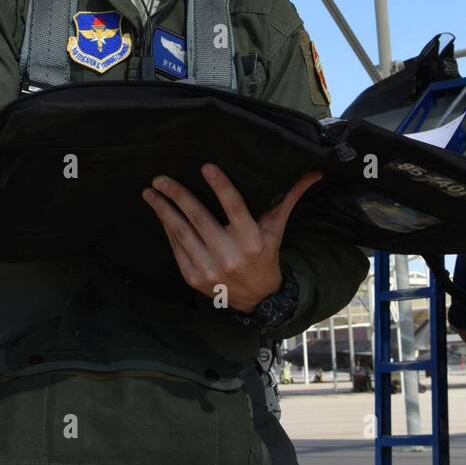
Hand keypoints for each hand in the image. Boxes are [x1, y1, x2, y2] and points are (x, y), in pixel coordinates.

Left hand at [142, 163, 321, 312]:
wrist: (256, 297)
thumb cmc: (266, 254)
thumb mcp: (277, 228)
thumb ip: (290, 198)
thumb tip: (314, 172)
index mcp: (253, 240)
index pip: (235, 208)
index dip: (221, 187)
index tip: (205, 167)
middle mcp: (230, 255)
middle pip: (199, 218)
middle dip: (178, 196)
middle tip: (161, 178)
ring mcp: (209, 268)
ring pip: (182, 232)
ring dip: (164, 210)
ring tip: (151, 192)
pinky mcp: (194, 277)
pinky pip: (176, 248)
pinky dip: (167, 229)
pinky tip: (161, 213)